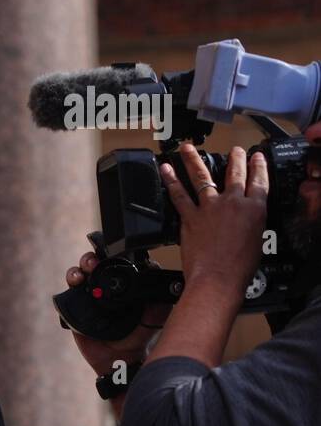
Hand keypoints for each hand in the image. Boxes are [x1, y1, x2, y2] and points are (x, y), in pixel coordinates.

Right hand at [65, 251, 170, 376]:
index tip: (113, 252)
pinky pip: (68, 292)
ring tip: (82, 273)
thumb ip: (160, 297)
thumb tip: (161, 277)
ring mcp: (88, 296)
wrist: (121, 357)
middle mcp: (102, 286)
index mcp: (121, 284)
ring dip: (78, 268)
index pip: (113, 262)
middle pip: (93, 264)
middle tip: (94, 262)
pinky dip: (70, 283)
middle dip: (91, 258)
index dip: (111, 254)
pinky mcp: (75, 307)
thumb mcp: (157, 314)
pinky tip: (75, 283)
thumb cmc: (140, 334)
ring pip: (79, 274)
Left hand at [160, 142, 267, 296]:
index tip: (256, 157)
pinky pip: (178, 194)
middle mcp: (233, 203)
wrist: (218, 278)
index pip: (259, 182)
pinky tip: (165, 169)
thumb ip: (250, 223)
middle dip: (236, 159)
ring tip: (188, 148)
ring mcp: (210, 208)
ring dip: (193, 159)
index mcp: (255, 210)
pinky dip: (170, 181)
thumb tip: (246, 218)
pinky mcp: (190, 216)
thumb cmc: (239, 267)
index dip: (258, 167)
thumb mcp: (257, 240)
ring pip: (202, 176)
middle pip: (234, 174)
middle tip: (235, 150)